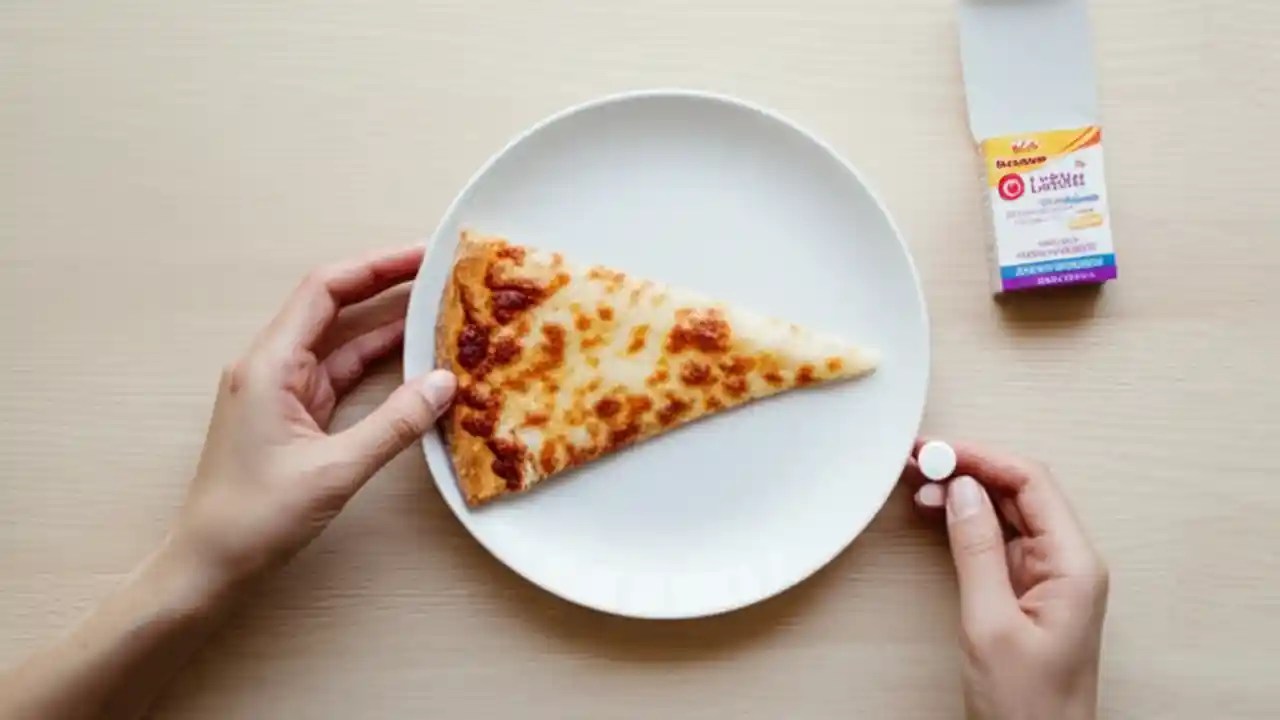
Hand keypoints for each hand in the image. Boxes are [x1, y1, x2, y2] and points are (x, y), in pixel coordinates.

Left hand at [173, 246, 456, 591]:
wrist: (208, 564)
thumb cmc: (256, 517)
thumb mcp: (335, 469)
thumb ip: (394, 423)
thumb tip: (444, 383)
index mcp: (269, 364)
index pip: (326, 291)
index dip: (376, 266)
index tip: (423, 256)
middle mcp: (271, 366)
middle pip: (333, 307)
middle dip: (386, 286)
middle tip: (440, 275)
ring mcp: (281, 390)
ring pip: (340, 342)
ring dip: (385, 326)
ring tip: (437, 311)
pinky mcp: (292, 415)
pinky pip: (339, 375)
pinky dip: (375, 364)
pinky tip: (412, 361)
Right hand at [906, 441, 1108, 719]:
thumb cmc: (1027, 705)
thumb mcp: (990, 622)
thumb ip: (976, 550)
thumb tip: (961, 490)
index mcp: (1073, 564)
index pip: (1031, 483)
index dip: (982, 458)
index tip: (936, 450)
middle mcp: (1068, 562)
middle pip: (1020, 491)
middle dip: (968, 468)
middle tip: (917, 460)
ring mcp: (1049, 576)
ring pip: (1007, 511)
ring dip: (964, 491)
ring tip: (917, 481)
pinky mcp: (1028, 591)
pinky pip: (999, 539)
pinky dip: (966, 520)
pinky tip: (937, 511)